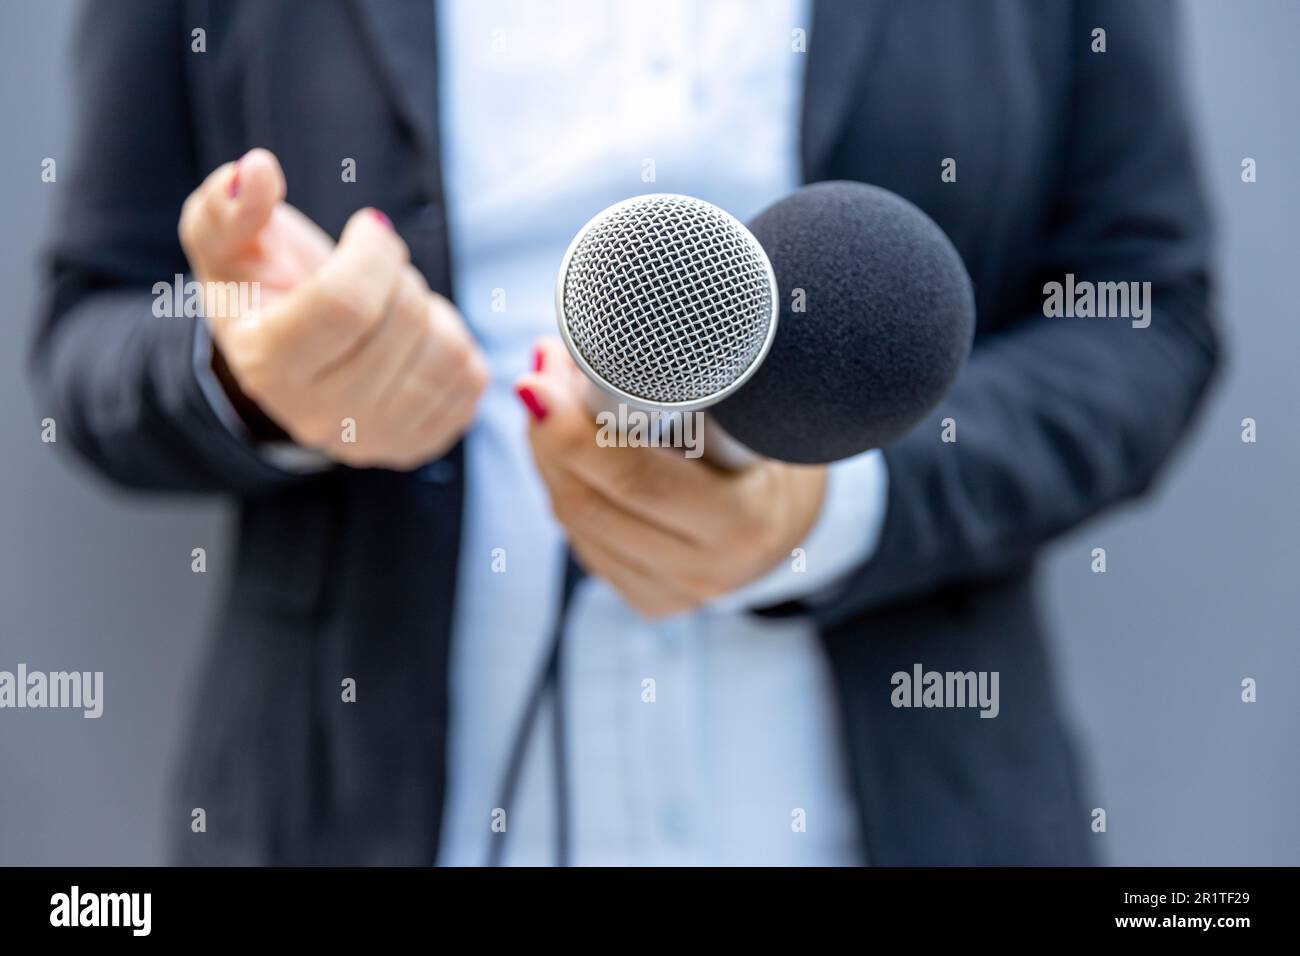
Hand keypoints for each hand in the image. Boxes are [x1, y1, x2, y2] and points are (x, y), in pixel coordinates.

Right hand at [178, 148, 487, 468]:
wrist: (290, 360)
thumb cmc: (259, 290)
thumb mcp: (226, 245)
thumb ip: (228, 207)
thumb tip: (256, 170)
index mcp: (267, 365)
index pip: (346, 303)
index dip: (373, 251)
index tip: (370, 226)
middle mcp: (320, 416)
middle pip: (402, 323)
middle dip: (400, 275)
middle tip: (379, 270)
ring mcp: (373, 439)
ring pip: (447, 351)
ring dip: (430, 310)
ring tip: (393, 307)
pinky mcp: (420, 443)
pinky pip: (472, 378)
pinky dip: (455, 343)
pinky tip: (415, 341)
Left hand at [515, 338, 827, 617]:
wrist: (797, 513)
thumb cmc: (774, 444)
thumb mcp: (754, 407)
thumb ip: (689, 380)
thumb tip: (594, 343)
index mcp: (743, 521)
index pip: (634, 477)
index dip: (572, 428)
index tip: (539, 378)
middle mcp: (708, 570)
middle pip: (587, 501)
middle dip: (549, 431)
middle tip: (539, 371)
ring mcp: (676, 593)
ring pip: (573, 521)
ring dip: (549, 454)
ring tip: (552, 397)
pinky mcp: (649, 599)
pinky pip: (581, 541)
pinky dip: (565, 487)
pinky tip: (569, 449)